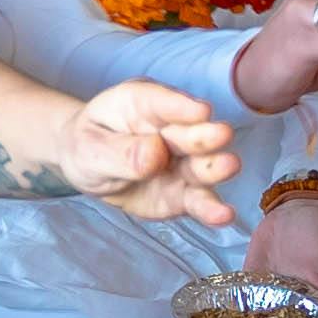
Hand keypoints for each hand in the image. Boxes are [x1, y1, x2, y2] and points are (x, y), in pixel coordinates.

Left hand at [63, 80, 241, 220]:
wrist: (88, 168)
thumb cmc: (88, 145)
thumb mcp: (89, 147)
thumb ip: (120, 151)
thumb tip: (153, 155)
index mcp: (144, 104)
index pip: (163, 102)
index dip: (182, 106)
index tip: (200, 111)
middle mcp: (172, 130)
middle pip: (192, 133)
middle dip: (206, 135)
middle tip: (221, 135)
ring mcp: (181, 163)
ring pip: (202, 167)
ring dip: (216, 169)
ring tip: (229, 167)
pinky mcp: (183, 194)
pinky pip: (197, 201)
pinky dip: (210, 209)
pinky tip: (223, 215)